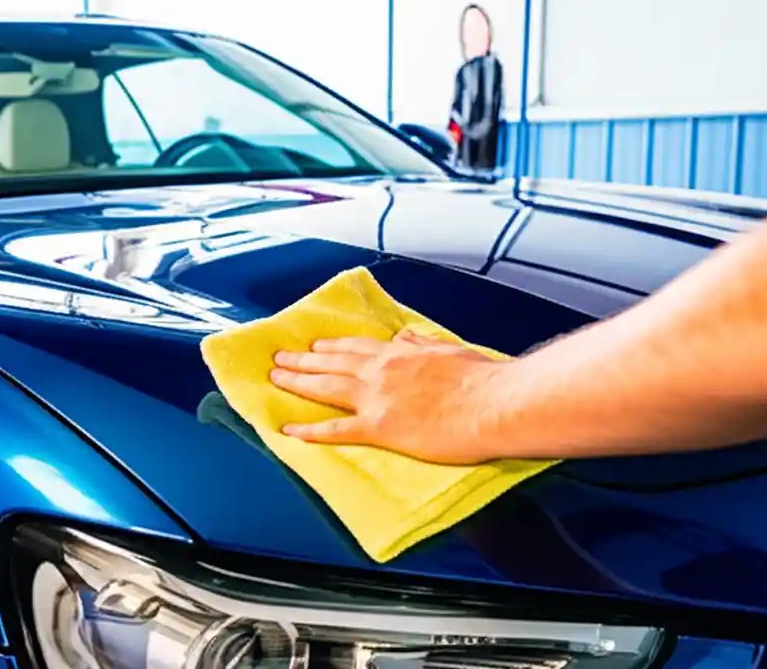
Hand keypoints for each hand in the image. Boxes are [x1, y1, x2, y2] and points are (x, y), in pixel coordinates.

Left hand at [269, 331, 507, 464]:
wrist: (491, 404)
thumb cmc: (480, 379)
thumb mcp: (449, 350)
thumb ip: (423, 344)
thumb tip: (406, 336)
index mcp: (399, 354)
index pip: (355, 347)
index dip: (331, 347)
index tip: (314, 346)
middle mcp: (380, 371)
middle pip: (331, 363)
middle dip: (302, 360)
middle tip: (279, 358)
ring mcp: (376, 398)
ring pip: (325, 387)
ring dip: (296, 382)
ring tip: (275, 379)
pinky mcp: (379, 427)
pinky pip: (335, 429)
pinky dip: (309, 431)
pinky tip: (288, 431)